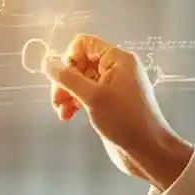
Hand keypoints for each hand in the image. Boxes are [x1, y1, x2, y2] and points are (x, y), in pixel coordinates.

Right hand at [42, 34, 193, 190]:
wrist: (148, 151)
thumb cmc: (125, 121)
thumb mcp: (92, 97)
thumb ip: (67, 78)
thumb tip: (47, 61)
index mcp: (118, 59)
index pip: (84, 44)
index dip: (68, 58)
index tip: (62, 79)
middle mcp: (116, 69)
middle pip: (79, 63)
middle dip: (65, 81)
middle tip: (57, 100)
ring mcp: (114, 86)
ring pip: (80, 81)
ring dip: (67, 94)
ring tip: (61, 112)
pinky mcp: (110, 103)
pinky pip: (86, 95)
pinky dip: (75, 103)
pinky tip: (67, 116)